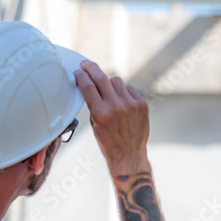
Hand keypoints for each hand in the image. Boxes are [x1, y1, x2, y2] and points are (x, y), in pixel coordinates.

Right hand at [74, 61, 150, 175]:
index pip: (87, 86)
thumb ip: (93, 104)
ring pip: (116, 80)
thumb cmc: (108, 142)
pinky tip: (121, 102)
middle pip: (101, 77)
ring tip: (107, 92)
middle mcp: (116, 107)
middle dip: (91, 68)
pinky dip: (123, 92)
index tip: (78, 71)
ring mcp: (130, 105)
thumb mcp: (94, 124)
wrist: (129, 155)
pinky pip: (128, 89)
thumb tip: (90, 85)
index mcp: (100, 113)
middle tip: (86, 65)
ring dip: (109, 83)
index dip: (81, 75)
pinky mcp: (141, 104)